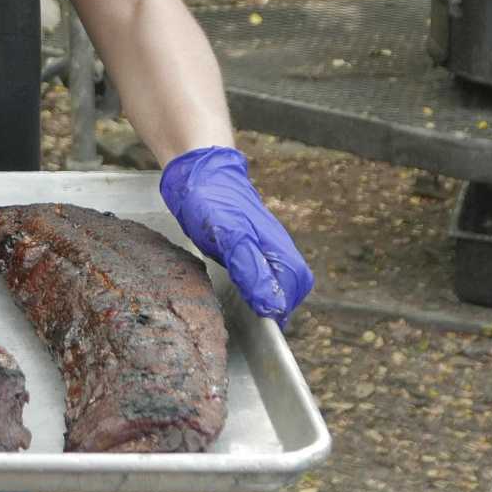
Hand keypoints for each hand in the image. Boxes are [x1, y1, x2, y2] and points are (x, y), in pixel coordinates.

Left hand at [159, 145, 313, 321]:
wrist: (198, 170)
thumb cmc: (212, 200)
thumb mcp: (229, 236)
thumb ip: (250, 269)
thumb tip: (271, 305)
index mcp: (277, 248)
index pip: (292, 289)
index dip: (280, 309)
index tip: (260, 322)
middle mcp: (276, 247)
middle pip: (290, 287)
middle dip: (277, 305)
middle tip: (252, 319)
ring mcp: (263, 244)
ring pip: (276, 279)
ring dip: (265, 295)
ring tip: (244, 309)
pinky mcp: (249, 242)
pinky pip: (260, 269)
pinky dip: (252, 283)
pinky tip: (235, 287)